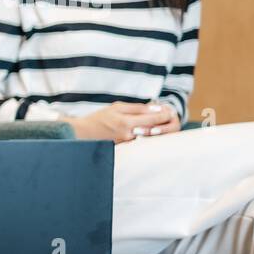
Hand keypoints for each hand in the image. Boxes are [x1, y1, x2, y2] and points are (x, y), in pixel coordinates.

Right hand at [63, 101, 179, 142]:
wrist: (84, 133)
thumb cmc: (100, 117)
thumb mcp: (117, 107)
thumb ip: (137, 108)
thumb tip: (156, 107)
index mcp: (127, 122)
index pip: (153, 119)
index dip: (164, 114)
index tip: (170, 110)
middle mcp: (129, 134)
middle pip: (154, 128)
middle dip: (163, 122)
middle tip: (169, 116)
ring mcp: (128, 142)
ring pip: (149, 135)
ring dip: (156, 129)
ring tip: (159, 122)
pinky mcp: (126, 147)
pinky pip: (141, 140)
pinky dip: (147, 135)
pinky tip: (147, 130)